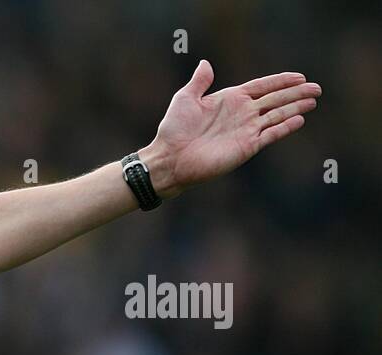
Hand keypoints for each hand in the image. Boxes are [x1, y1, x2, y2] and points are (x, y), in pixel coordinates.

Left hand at [139, 60, 319, 198]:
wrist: (169, 159)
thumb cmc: (173, 130)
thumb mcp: (185, 99)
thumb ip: (199, 82)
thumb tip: (206, 63)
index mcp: (230, 100)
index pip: (262, 87)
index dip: (281, 81)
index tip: (299, 76)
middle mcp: (241, 114)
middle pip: (275, 100)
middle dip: (296, 93)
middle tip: (316, 88)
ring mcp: (245, 131)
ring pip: (277, 115)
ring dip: (296, 108)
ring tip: (313, 101)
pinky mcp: (246, 147)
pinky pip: (270, 134)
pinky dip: (285, 127)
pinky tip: (299, 120)